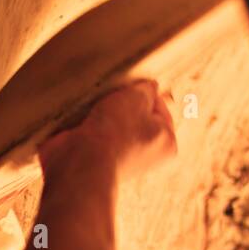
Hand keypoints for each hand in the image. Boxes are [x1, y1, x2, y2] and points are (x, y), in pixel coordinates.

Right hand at [61, 79, 175, 180]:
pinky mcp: (95, 162)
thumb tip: (148, 87)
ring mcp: (120, 161)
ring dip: (102, 116)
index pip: (158, 105)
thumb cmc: (116, 131)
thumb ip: (146, 88)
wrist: (82, 162)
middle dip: (121, 105)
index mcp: (166, 143)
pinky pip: (93, 136)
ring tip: (95, 114)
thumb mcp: (138, 96)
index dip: (142, 92)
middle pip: (135, 116)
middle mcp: (146, 156)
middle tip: (111, 102)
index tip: (128, 91)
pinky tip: (82, 126)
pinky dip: (87, 128)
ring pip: (113, 125)